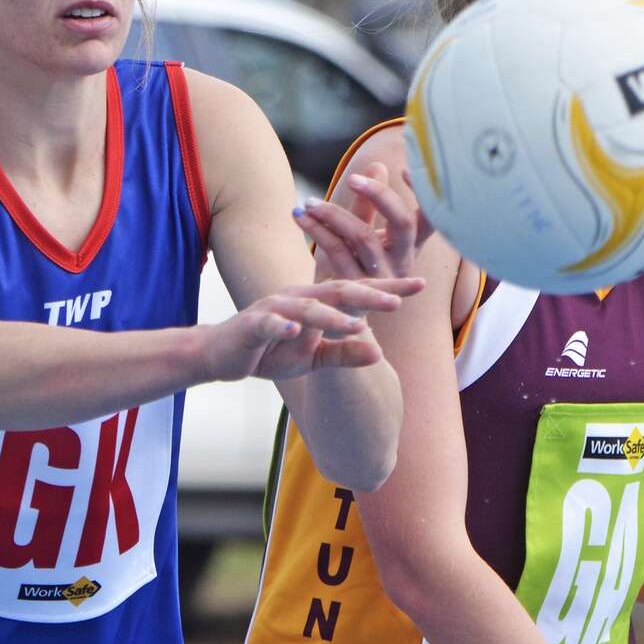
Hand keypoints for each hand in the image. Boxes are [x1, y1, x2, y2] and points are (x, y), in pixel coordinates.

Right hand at [203, 277, 424, 382]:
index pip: (359, 292)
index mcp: (318, 303)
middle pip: (339, 292)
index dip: (388, 288)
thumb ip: (345, 353)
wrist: (222, 355)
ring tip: (358, 324)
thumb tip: (380, 351)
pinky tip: (295, 331)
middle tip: (399, 299)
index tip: (422, 285)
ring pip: (308, 308)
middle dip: (369, 294)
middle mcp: (300, 298)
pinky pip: (269, 324)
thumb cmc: (271, 351)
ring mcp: (275, 309)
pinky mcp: (252, 325)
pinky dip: (281, 326)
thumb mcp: (314, 358)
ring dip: (332, 316)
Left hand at [293, 161, 433, 281]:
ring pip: (363, 237)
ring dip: (334, 213)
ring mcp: (379, 278)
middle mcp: (401, 262)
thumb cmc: (354, 267)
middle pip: (401, 224)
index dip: (424, 194)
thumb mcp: (366, 235)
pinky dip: (316, 229)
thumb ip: (370, 204)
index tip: (406, 169)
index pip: (430, 217)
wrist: (334, 314)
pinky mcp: (353, 288)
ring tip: (309, 201)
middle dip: (379, 196)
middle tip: (354, 179)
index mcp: (410, 246)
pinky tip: (300, 215)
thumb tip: (377, 165)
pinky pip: (335, 251)